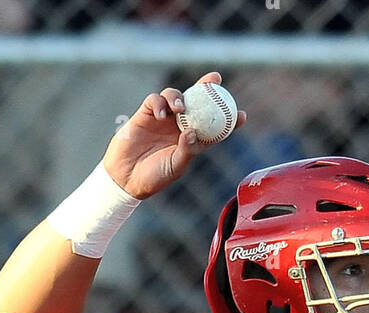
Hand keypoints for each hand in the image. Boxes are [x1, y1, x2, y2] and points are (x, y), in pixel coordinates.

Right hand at [101, 72, 246, 199]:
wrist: (127, 177)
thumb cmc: (155, 176)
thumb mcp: (176, 166)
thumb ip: (186, 150)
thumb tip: (193, 132)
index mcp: (192, 140)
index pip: (214, 127)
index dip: (228, 120)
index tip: (242, 115)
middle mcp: (180, 125)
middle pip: (197, 102)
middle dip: (207, 88)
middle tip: (216, 79)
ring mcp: (163, 118)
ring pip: (175, 96)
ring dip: (179, 97)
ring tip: (180, 107)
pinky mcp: (146, 113)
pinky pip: (155, 100)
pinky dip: (160, 103)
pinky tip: (162, 113)